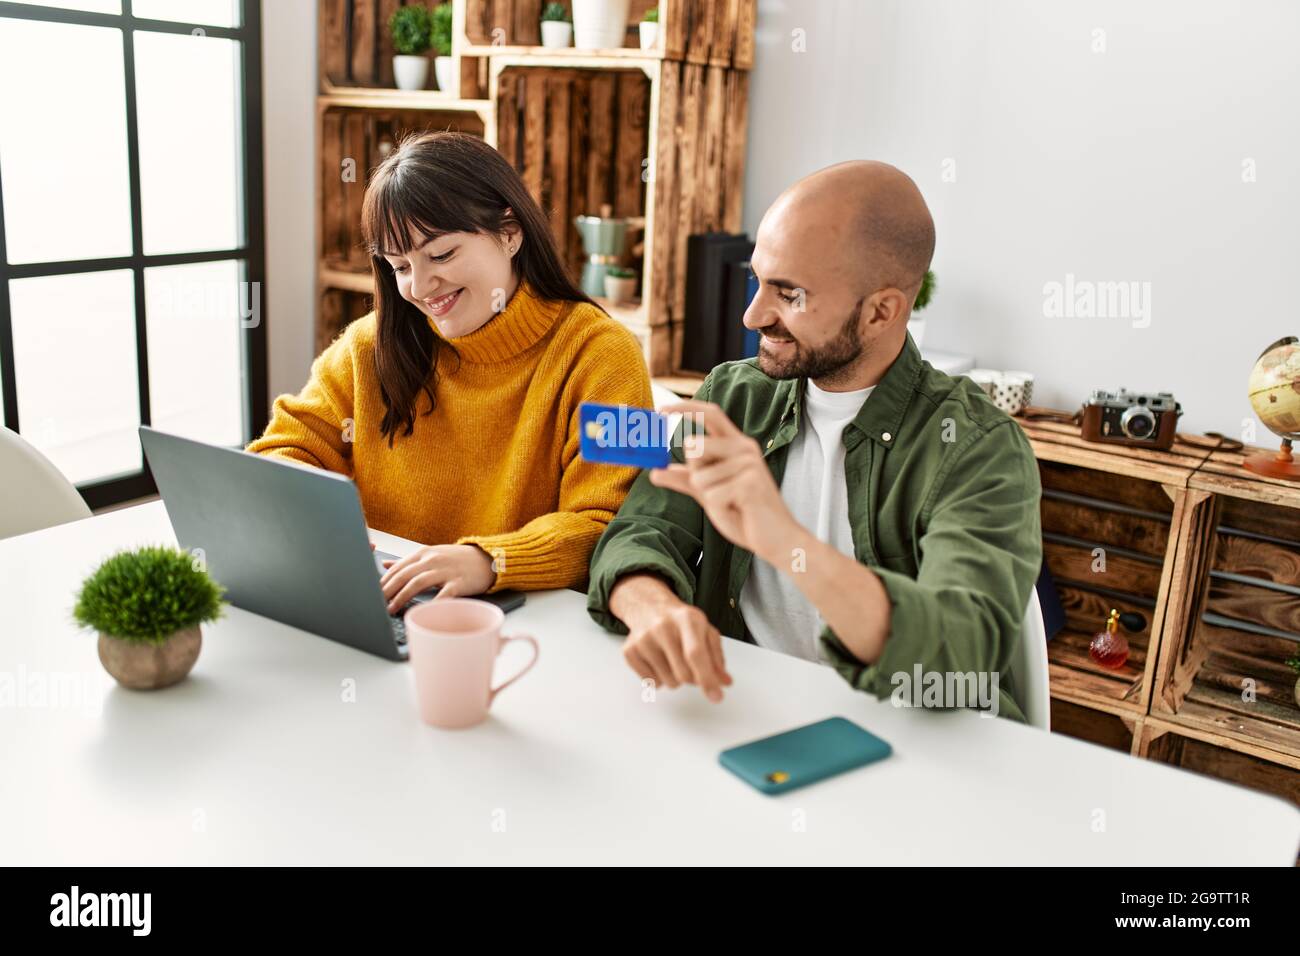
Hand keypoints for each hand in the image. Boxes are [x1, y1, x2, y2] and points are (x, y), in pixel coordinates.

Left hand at [379, 544, 496, 612]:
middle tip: (375, 603)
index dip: (383, 581)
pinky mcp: (459, 582)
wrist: (488, 558)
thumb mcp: (431, 555)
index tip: (371, 593)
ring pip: (418, 582)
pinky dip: (432, 603)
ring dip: (402, 596)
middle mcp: (433, 560)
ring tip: (391, 608)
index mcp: (424, 553)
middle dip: (387, 590)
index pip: (398, 567)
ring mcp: (446, 570)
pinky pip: (443, 594)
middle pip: (404, 575)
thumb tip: (385, 565)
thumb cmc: (457, 560)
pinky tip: (422, 612)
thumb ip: (408, 561)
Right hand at [610, 574, 731, 701]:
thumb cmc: (681, 621)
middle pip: (683, 674)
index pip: (696, 653)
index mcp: (687, 619)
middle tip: (691, 664)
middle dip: (692, 678)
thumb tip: (724, 681)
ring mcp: (643, 639)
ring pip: (668, 682)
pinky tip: (658, 659)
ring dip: (676, 678)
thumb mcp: (705, 631)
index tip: (716, 696)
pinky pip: (651, 683)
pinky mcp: (629, 651)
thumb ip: (717, 657)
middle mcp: (662, 627)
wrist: (649, 607)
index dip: (707, 678)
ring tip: (673, 658)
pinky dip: (659, 677)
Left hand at [649, 400, 799, 564]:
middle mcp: (744, 448)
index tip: (661, 409)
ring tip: (732, 503)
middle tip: (719, 490)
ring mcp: (749, 464)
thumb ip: (684, 480)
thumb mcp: (709, 492)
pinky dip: (718, 509)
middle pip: (693, 446)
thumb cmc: (744, 513)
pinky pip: (711, 496)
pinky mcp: (750, 483)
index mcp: (736, 444)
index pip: (710, 414)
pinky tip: (738, 510)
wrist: (776, 538)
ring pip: (698, 476)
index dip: (685, 408)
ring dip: (708, 496)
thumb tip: (655, 472)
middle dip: (694, 473)